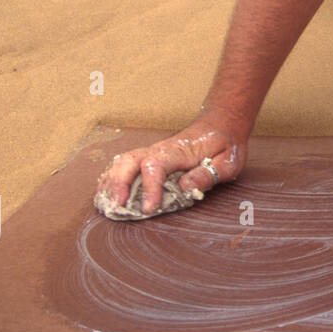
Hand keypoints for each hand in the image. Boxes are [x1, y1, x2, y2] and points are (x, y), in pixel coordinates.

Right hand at [95, 108, 248, 214]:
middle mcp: (160, 149)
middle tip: (117, 206)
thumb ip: (209, 174)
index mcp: (179, 151)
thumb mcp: (228, 161)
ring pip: (123, 161)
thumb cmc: (225, 143)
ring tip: (104, 203)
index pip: (155, 166)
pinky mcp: (150, 157)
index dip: (149, 188)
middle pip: (130, 160)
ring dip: (111, 181)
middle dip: (119, 183)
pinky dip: (111, 177)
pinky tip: (104, 192)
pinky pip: (124, 164)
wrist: (222, 123)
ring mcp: (152, 152)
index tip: (149, 208)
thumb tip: (186, 188)